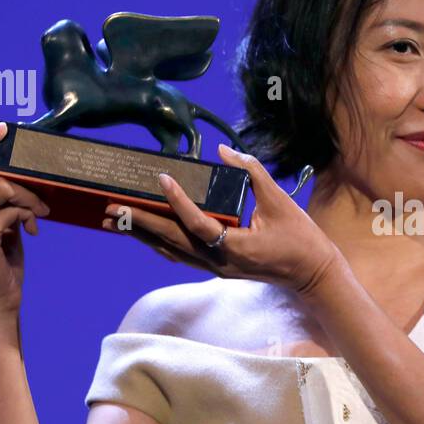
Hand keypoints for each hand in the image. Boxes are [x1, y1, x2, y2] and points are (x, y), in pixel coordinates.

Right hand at [0, 108, 50, 318]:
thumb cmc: (2, 260)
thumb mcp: (1, 222)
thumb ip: (1, 198)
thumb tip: (22, 169)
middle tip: (5, 129)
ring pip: (1, 186)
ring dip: (29, 195)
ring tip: (40, 210)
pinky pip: (13, 211)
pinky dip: (30, 216)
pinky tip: (34, 231)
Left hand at [100, 143, 338, 295]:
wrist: (312, 273)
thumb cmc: (300, 238)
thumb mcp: (280, 201)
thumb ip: (252, 173)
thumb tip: (225, 150)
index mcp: (237, 247)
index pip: (199, 224)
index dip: (178, 202)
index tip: (162, 179)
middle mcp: (220, 262)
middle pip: (172, 241)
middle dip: (140, 224)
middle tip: (111, 209)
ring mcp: (216, 268)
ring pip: (171, 251)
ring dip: (143, 235)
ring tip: (116, 221)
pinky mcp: (217, 267)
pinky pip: (181, 254)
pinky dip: (161, 242)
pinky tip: (145, 232)